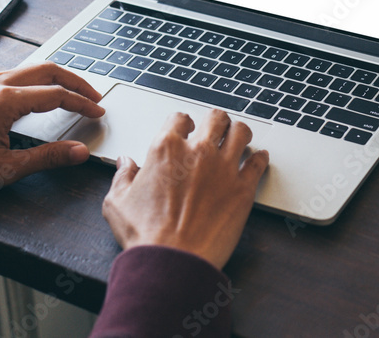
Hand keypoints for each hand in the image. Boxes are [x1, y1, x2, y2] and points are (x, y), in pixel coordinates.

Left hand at [0, 63, 104, 193]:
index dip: (82, 104)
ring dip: (58, 78)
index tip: (98, 113)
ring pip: (34, 68)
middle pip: (49, 70)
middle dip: (76, 82)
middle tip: (94, 97)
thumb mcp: (5, 167)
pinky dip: (40, 80)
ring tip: (75, 93)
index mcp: (6, 101)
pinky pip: (19, 74)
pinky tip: (45, 93)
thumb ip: (47, 158)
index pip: (57, 96)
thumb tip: (78, 152)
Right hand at [102, 109, 268, 269]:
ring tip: (238, 137)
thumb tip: (125, 163)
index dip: (183, 122)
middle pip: (216, 118)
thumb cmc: (147, 235)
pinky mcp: (243, 188)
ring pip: (241, 132)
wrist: (173, 260)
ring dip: (239, 132)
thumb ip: (122, 177)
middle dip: (216, 121)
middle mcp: (198, 152)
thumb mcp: (117, 203)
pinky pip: (259, 163)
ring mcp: (224, 168)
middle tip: (217, 128)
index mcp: (166, 150)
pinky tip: (259, 158)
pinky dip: (260, 158)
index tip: (186, 128)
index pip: (179, 118)